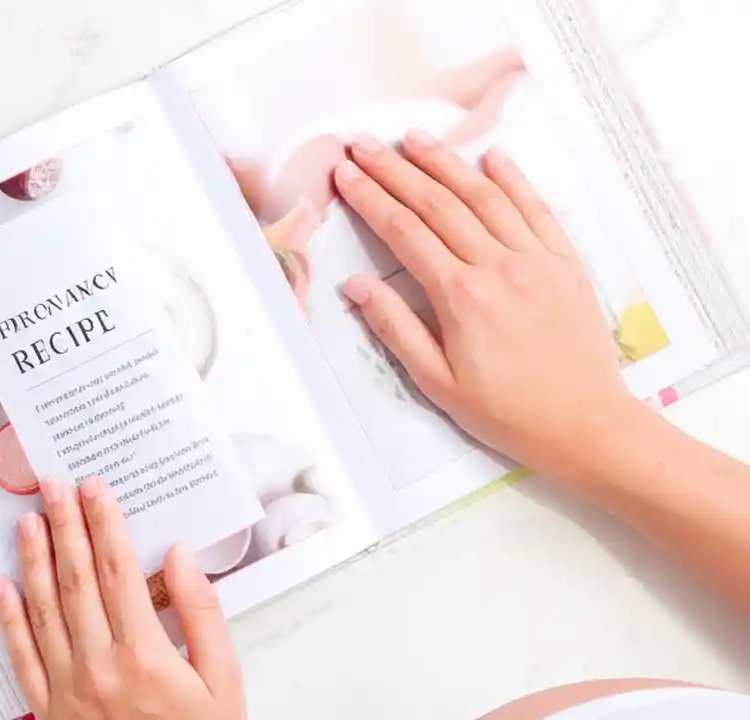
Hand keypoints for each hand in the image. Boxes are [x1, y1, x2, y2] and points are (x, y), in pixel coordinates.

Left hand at [0, 477, 244, 719]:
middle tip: (54, 484)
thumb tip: (179, 558)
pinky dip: (8, 619)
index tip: (96, 488)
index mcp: (145, 655)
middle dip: (65, 525)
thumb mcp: (223, 685)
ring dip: (33, 560)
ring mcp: (68, 689)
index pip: (118, 571)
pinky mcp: (51, 711)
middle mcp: (99, 666)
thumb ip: (202, 616)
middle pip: (77, 579)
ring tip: (28, 520)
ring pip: (44, 610)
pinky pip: (21, 657)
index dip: (105, 523)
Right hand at [334, 130, 643, 477]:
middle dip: (395, 169)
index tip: (345, 174)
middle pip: (437, 203)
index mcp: (460, 297)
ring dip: (445, 162)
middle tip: (363, 144)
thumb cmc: (507, 412)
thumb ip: (396, 328)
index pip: (404, 232)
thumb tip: (357, 286)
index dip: (370, 198)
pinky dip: (514, 178)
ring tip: (414, 138)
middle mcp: (498, 267)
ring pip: (484, 196)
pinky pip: (537, 208)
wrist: (585, 425)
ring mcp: (536, 260)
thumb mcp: (436, 382)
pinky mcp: (566, 263)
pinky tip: (492, 154)